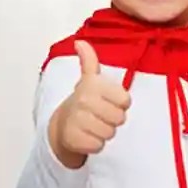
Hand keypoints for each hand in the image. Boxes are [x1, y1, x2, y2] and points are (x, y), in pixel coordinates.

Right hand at [49, 40, 131, 167]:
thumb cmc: (84, 102)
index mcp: (92, 85)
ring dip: (104, 132)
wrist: (62, 124)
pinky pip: (98, 145)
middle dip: (112, 120)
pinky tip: (87, 136)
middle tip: (100, 115)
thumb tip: (80, 42)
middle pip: (119, 118)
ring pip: (110, 133)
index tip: (109, 102)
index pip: (125, 100)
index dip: (120, 104)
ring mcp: (78, 120)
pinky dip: (95, 144)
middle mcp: (84, 100)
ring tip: (93, 125)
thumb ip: (90, 61)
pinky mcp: (74, 139)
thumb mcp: (89, 80)